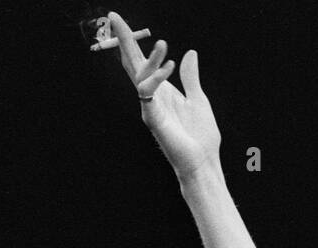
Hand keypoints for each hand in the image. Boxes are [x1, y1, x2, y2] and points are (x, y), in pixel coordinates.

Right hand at [108, 12, 222, 183]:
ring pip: (139, 75)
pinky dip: (156, 78)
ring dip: (149, 58)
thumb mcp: (198, 99)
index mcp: (162, 90)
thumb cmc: (201, 136)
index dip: (132, 41)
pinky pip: (147, 93)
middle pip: (132, 63)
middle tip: (114, 16)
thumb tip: (189, 53)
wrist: (203, 162)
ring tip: (163, 43)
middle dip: (124, 40)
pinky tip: (170, 66)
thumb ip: (190, 77)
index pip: (142, 61)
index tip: (120, 20)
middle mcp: (151, 96)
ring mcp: (150, 107)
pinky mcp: (153, 119)